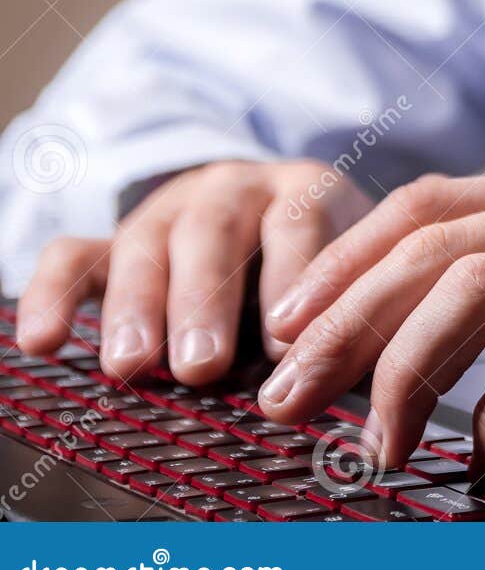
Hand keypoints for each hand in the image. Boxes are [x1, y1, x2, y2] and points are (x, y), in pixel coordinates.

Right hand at [14, 160, 374, 381]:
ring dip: (137, 309)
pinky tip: (42, 341)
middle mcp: (236, 188)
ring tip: (133, 367)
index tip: (285, 343)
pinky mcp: (118, 238)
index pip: (299, 222)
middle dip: (205, 302)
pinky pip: (74, 257)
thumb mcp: (354, 272)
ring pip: (147, 244)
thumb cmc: (332, 267)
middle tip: (203, 366)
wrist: (284, 214)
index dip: (292, 280)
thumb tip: (355, 382)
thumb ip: (351, 313)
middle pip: (215, 234)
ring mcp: (171, 208)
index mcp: (305, 189)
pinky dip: (53, 295)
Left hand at [258, 168, 484, 484]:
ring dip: (403, 370)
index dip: (344, 261)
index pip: (428, 205)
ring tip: (371, 444)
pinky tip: (484, 462)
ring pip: (480, 292)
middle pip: (434, 247)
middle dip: (342, 322)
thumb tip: (415, 325)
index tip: (288, 327)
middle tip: (288, 393)